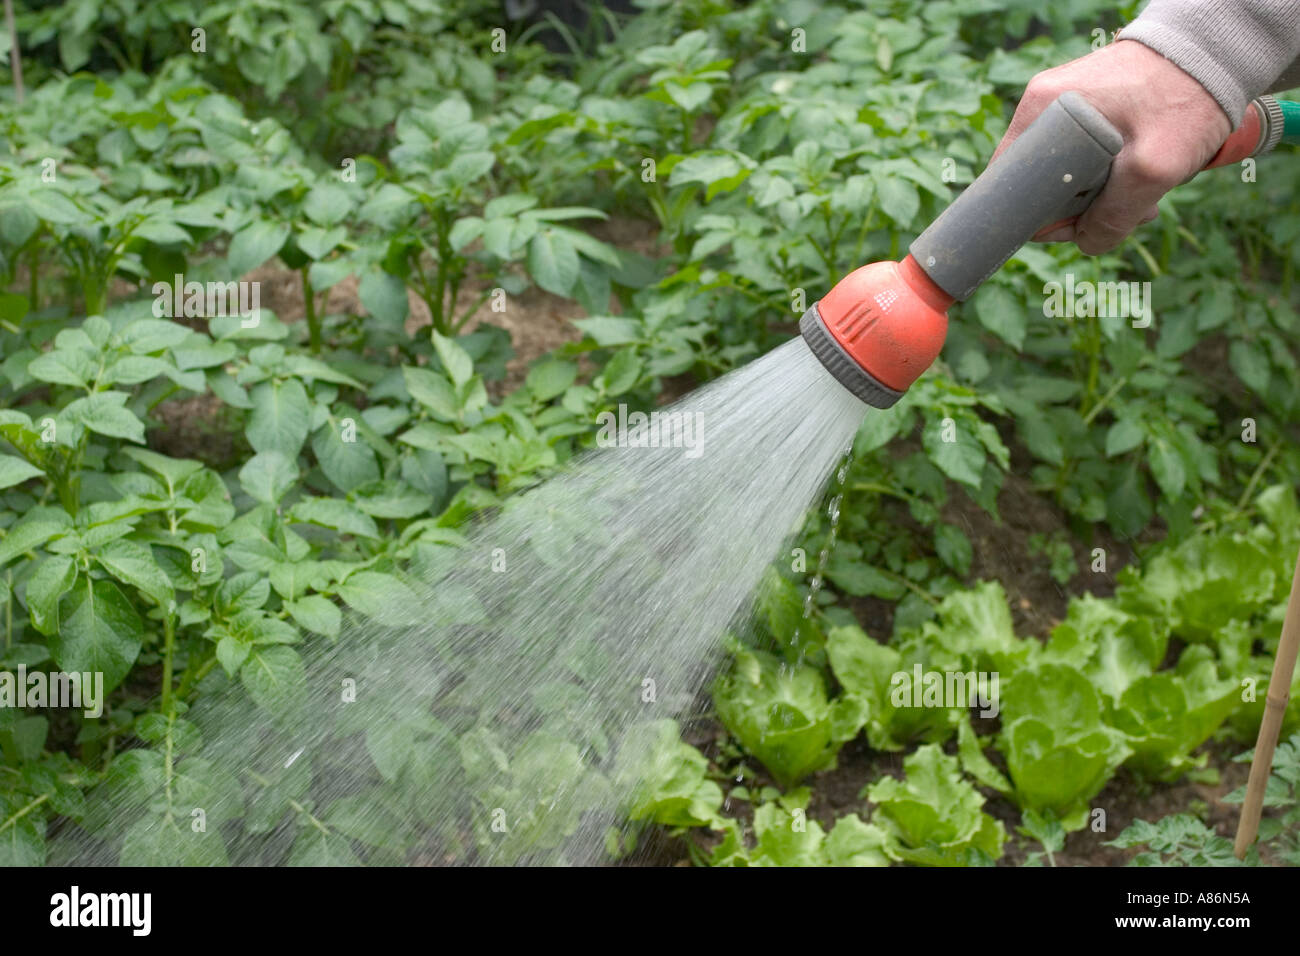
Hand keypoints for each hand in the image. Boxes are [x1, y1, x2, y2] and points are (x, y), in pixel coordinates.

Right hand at [993, 39, 1230, 253]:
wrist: (1215, 51)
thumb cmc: (1185, 99)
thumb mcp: (1153, 166)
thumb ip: (1115, 214)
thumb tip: (1087, 243)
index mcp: (1042, 113)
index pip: (1008, 184)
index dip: (1037, 218)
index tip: (1080, 226)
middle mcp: (1043, 106)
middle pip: (1037, 184)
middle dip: (1079, 211)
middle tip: (1127, 215)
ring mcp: (1063, 106)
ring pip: (1063, 175)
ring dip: (1100, 198)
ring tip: (1145, 199)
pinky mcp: (1084, 108)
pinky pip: (1081, 158)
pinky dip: (1108, 177)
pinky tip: (1140, 178)